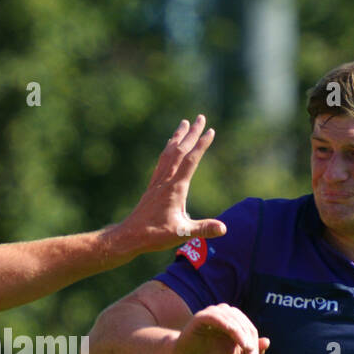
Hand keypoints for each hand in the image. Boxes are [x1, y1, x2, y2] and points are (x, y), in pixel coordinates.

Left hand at [112, 116, 224, 254]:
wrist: (129, 236)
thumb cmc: (154, 236)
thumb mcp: (182, 233)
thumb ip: (203, 229)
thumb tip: (224, 228)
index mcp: (175, 188)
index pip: (191, 161)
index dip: (201, 145)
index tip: (211, 131)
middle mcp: (165, 180)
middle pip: (180, 151)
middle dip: (191, 133)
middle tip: (201, 117)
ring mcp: (157, 182)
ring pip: (168, 153)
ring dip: (177, 137)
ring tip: (184, 123)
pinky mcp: (152, 186)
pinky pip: (161, 162)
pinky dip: (168, 149)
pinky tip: (169, 146)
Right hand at [173, 303, 268, 353]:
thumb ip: (249, 349)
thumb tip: (268, 341)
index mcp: (233, 320)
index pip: (250, 329)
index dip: (255, 344)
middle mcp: (224, 313)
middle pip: (244, 323)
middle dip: (250, 341)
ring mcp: (213, 313)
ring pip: (234, 319)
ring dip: (243, 334)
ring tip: (247, 348)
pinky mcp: (202, 316)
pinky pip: (218, 318)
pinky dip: (230, 326)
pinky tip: (237, 337)